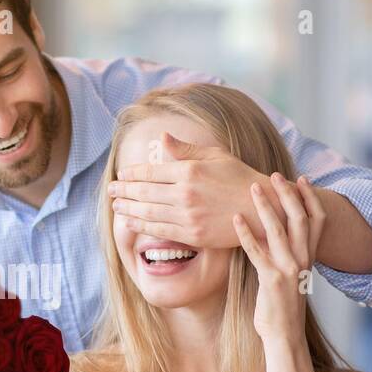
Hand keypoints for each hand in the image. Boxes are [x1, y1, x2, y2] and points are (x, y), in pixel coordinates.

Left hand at [107, 132, 280, 248]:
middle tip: (110, 191)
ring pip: (148, 212)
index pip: (151, 171)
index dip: (132, 174)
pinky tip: (129, 222)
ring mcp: (188, 215)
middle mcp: (185, 193)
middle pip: (144, 192)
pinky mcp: (192, 234)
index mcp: (190, 170)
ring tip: (115, 206)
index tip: (122, 175)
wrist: (261, 209)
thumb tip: (162, 138)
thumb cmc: (238, 178)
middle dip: (123, 191)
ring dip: (127, 209)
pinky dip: (141, 226)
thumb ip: (185, 149)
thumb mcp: (214, 156)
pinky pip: (159, 230)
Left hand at [232, 172, 325, 344]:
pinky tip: (234, 219)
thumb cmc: (281, 306)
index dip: (311, 198)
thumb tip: (273, 233)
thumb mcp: (290, 276)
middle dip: (288, 194)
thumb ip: (286, 254)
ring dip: (265, 206)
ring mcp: (289, 270)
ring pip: (279, 230)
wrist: (284, 335)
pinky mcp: (272, 280)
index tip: (302, 178)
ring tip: (252, 188)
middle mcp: (303, 260)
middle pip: (301, 218)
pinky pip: (257, 252)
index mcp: (309, 258)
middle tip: (275, 175)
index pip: (318, 220)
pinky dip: (245, 233)